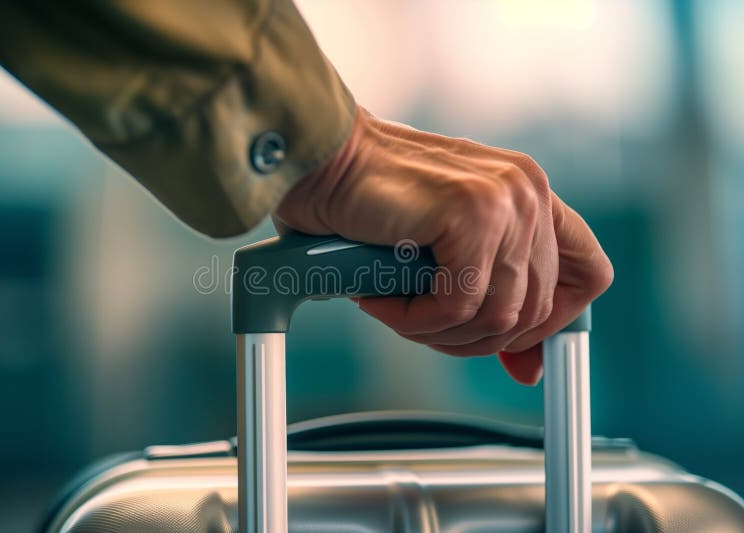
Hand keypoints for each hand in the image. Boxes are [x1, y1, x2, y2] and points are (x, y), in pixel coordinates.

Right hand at [275, 107, 612, 384]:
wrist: (324, 162)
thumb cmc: (371, 204)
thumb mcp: (448, 252)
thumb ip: (493, 296)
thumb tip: (528, 369)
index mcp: (530, 195)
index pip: (588, 273)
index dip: (554, 324)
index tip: (514, 351)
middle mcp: (529, 192)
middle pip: (535, 312)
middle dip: (473, 339)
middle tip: (422, 324)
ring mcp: (507, 200)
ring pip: (499, 317)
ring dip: (438, 332)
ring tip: (396, 309)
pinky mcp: (474, 214)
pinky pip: (460, 307)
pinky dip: (415, 319)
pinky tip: (382, 299)